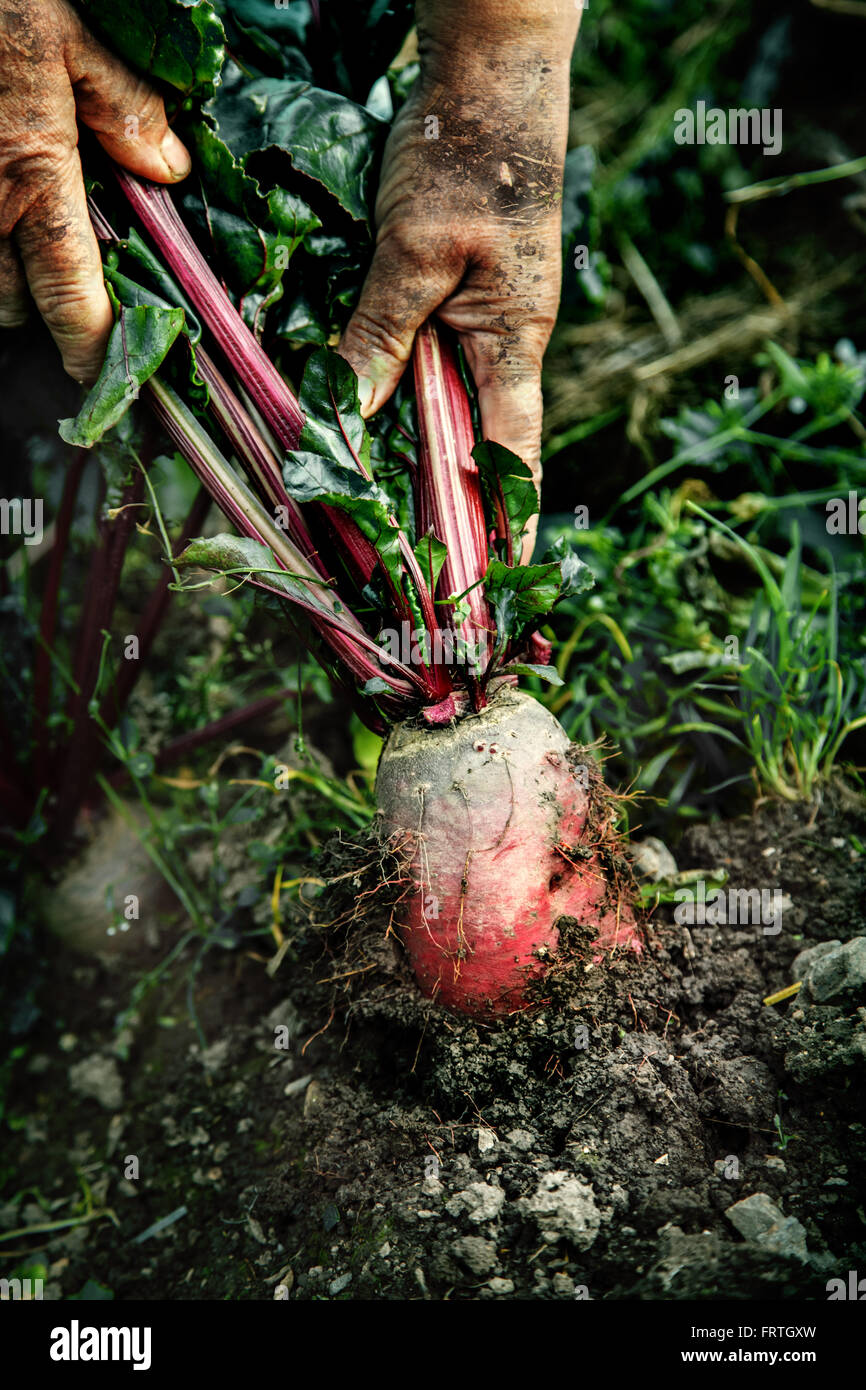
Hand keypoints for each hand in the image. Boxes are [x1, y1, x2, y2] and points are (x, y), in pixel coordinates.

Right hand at [0, 0, 190, 381]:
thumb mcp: (73, 32)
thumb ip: (125, 107)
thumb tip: (170, 169)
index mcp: (33, 178)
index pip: (70, 298)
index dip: (91, 349)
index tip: (104, 375)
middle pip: (10, 307)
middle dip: (38, 306)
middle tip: (64, 278)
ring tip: (20, 246)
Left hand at [339, 8, 578, 557]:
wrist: (489, 75)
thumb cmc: (466, 153)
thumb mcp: (414, 249)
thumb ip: (381, 334)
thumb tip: (346, 415)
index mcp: (514, 341)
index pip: (517, 456)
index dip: (510, 523)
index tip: (504, 583)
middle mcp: (502, 344)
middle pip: (477, 445)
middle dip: (457, 511)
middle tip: (426, 575)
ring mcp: (481, 321)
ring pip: (446, 409)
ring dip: (423, 462)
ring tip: (392, 527)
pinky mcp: (455, 296)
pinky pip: (427, 367)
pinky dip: (402, 403)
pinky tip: (370, 428)